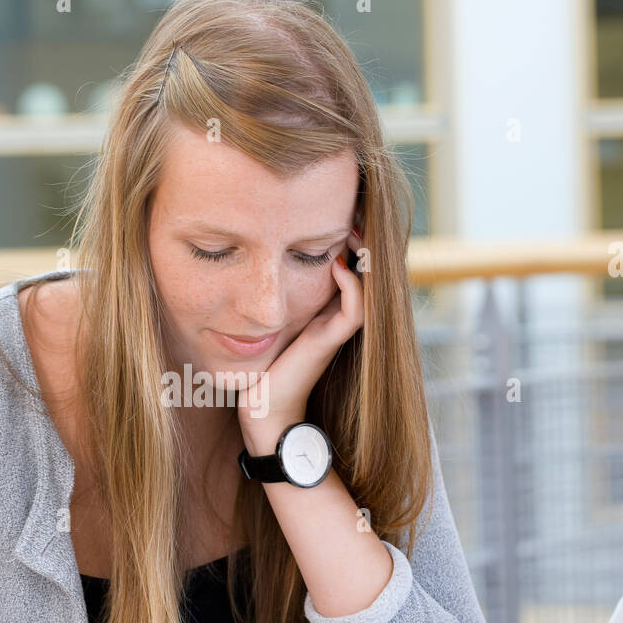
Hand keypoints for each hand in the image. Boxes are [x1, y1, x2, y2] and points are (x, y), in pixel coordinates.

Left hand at [237, 228, 364, 451]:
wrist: (261, 406)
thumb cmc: (257, 363)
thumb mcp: (265, 319)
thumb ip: (270, 295)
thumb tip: (255, 259)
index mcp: (322, 311)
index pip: (346, 269)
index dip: (347, 244)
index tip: (339, 216)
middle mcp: (334, 319)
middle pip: (363, 274)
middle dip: (361, 245)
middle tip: (353, 215)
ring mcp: (335, 331)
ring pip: (367, 289)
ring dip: (363, 260)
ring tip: (352, 232)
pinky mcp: (329, 343)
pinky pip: (354, 311)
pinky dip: (351, 287)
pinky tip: (337, 266)